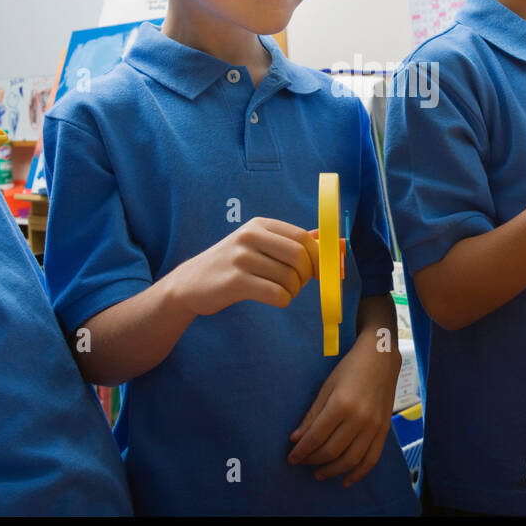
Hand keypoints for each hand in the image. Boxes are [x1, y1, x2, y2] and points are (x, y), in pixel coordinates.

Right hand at [165, 218, 315, 316]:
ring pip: (289, 278)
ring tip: (279, 290)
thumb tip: (336, 240)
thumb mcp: (260, 245)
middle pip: (299, 256)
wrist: (189, 285)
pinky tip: (272, 298)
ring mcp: (240, 258)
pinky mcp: (234, 282)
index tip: (315, 270)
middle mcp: (250, 236)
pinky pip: (276, 294)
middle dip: (306, 275)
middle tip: (297, 283)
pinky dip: (282, 300)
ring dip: (293, 290)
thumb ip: (297, 242)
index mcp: (260, 224)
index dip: (317, 257)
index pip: (302, 237)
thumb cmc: (233, 265)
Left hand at [287, 334, 399, 486]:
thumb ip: (312, 415)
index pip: (316, 436)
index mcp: (341, 404)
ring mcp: (374, 427)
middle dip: (312, 460)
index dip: (301, 451)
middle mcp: (359, 419)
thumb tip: (295, 439)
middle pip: (332, 451)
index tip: (290, 458)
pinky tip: (345, 481)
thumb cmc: (350, 369)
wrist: (381, 359)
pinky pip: (371, 460)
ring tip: (318, 473)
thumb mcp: (326, 387)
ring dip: (332, 470)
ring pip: (350, 460)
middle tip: (302, 463)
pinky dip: (358, 474)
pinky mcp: (384, 431)